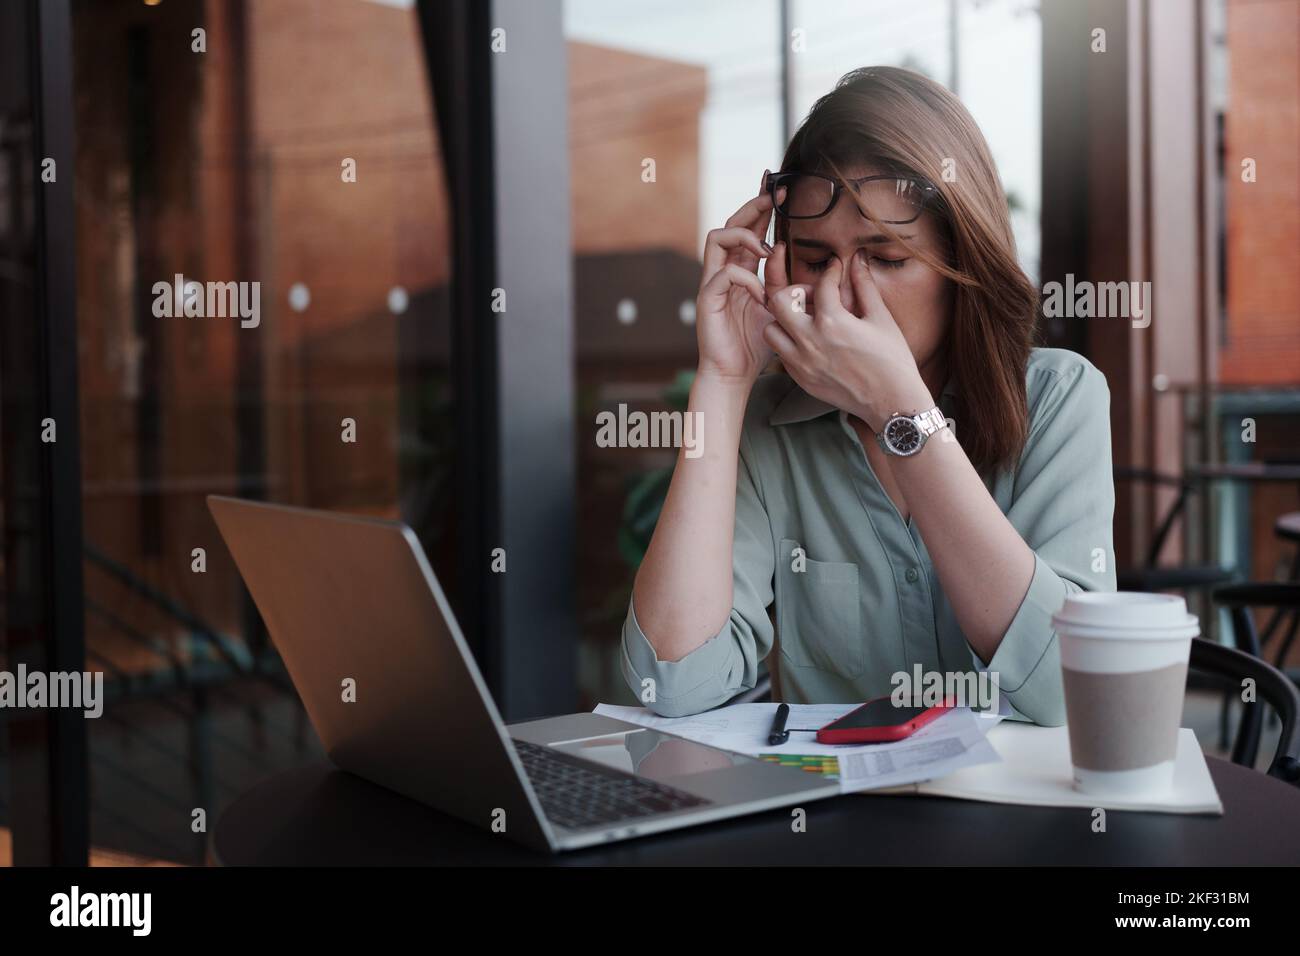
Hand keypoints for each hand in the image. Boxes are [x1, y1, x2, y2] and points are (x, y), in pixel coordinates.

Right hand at [695, 172, 789, 385]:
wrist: (734, 373)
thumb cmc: (756, 344)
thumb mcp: (780, 310)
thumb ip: (788, 288)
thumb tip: (810, 273)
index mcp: (742, 270)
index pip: (750, 229)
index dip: (762, 207)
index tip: (780, 188)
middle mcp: (724, 270)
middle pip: (732, 224)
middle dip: (753, 207)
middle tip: (774, 195)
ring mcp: (713, 282)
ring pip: (718, 237)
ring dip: (745, 236)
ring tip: (767, 250)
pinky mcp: (707, 298)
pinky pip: (723, 273)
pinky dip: (746, 278)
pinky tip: (761, 294)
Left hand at [764, 250, 932, 430]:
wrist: (891, 402)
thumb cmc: (892, 360)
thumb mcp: (881, 319)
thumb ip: (865, 286)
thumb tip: (859, 258)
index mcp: (833, 322)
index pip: (822, 284)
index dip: (832, 271)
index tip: (837, 268)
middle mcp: (810, 341)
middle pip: (778, 302)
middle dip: (795, 291)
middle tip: (814, 295)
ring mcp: (801, 362)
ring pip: (771, 330)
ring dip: (784, 320)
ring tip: (806, 320)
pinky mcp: (800, 379)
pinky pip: (781, 354)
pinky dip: (789, 343)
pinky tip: (810, 341)